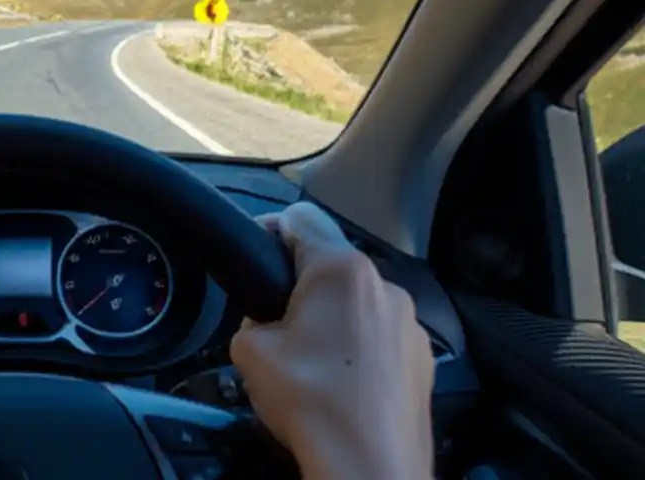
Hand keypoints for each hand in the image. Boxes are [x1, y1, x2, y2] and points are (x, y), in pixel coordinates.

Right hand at [230, 203, 434, 479]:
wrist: (368, 466)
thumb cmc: (310, 401)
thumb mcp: (249, 349)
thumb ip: (252, 318)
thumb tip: (268, 322)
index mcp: (342, 270)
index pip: (299, 218)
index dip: (268, 233)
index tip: (254, 260)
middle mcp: (386, 286)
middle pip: (332, 265)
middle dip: (302, 287)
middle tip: (277, 327)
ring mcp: (412, 325)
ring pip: (359, 304)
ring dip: (335, 319)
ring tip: (313, 364)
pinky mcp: (424, 361)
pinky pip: (381, 337)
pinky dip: (361, 350)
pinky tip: (344, 385)